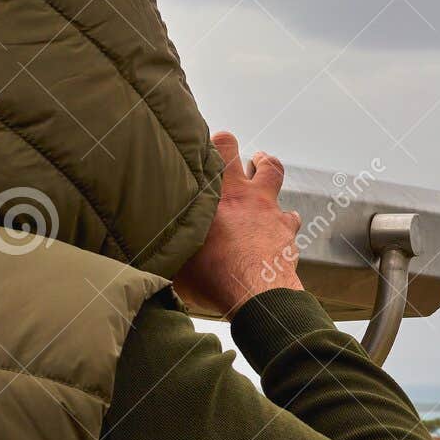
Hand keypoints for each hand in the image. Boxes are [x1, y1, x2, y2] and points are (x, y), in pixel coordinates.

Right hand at [174, 131, 302, 316]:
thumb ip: (170, 247)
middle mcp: (242, 195)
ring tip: (260, 164)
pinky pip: (290, 215)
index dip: (201, 146)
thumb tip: (149, 251)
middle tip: (227, 149)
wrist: (256, 294)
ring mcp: (268, 209)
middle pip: (235, 150)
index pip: (208, 152)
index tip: (193, 149)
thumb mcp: (179, 262)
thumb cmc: (213, 278)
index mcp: (213, 197)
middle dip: (229, 145)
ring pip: (273, 170)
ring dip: (265, 165)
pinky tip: (279, 226)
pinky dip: (284, 218)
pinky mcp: (287, 228)